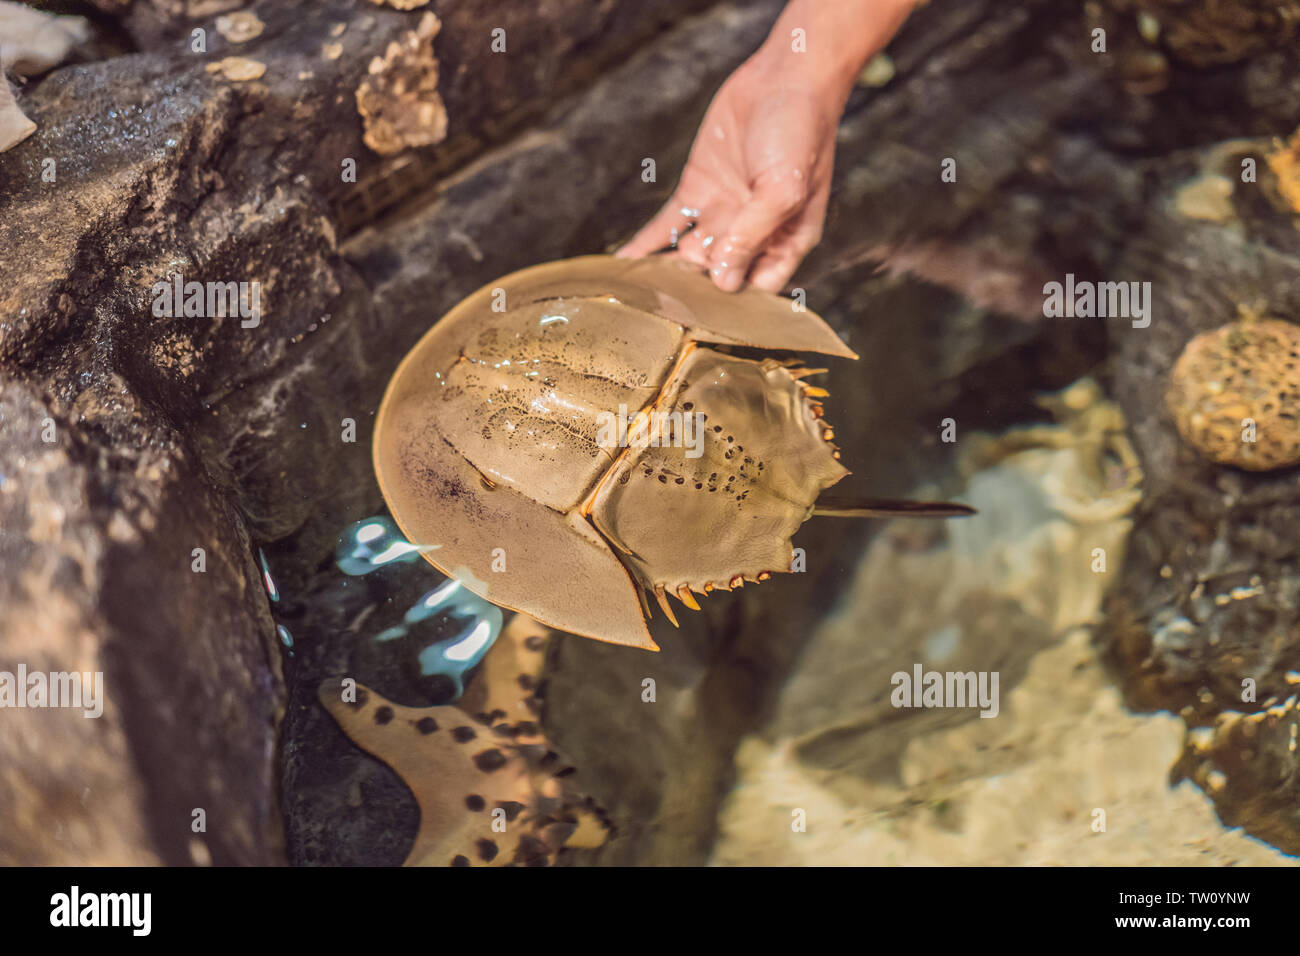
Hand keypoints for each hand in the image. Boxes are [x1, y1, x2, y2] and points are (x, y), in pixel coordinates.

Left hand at [617, 56, 841, 293]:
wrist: (786, 77)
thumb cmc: (801, 132)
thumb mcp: (783, 189)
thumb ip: (753, 235)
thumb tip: (725, 279)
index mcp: (784, 241)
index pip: (756, 289)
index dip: (734, 302)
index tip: (706, 318)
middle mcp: (751, 233)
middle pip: (717, 276)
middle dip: (694, 293)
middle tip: (664, 312)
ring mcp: (721, 213)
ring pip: (688, 255)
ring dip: (667, 274)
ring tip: (639, 298)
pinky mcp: (696, 191)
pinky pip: (666, 226)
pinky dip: (646, 245)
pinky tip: (625, 265)